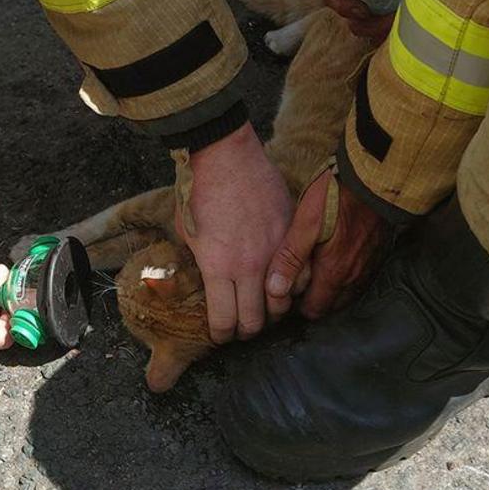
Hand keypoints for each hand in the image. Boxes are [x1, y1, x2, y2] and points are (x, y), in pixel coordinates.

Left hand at [178, 124, 292, 343]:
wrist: (226, 154)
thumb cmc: (199, 191)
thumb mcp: (188, 234)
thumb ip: (200, 264)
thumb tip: (206, 285)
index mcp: (219, 269)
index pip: (225, 322)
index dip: (221, 334)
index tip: (220, 333)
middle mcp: (250, 267)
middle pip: (256, 321)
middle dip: (247, 329)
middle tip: (242, 324)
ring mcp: (275, 251)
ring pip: (283, 302)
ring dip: (272, 309)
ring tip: (263, 305)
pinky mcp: (291, 234)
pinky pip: (300, 272)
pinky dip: (293, 283)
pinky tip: (283, 281)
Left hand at [265, 171, 388, 318]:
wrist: (376, 177)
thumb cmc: (337, 196)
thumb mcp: (305, 223)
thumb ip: (290, 258)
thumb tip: (275, 290)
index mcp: (334, 273)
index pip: (314, 310)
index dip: (297, 306)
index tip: (285, 291)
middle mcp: (354, 277)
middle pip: (329, 305)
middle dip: (312, 300)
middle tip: (295, 280)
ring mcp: (368, 267)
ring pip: (345, 294)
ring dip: (329, 289)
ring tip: (312, 270)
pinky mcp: (377, 254)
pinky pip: (358, 278)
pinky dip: (344, 277)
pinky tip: (332, 258)